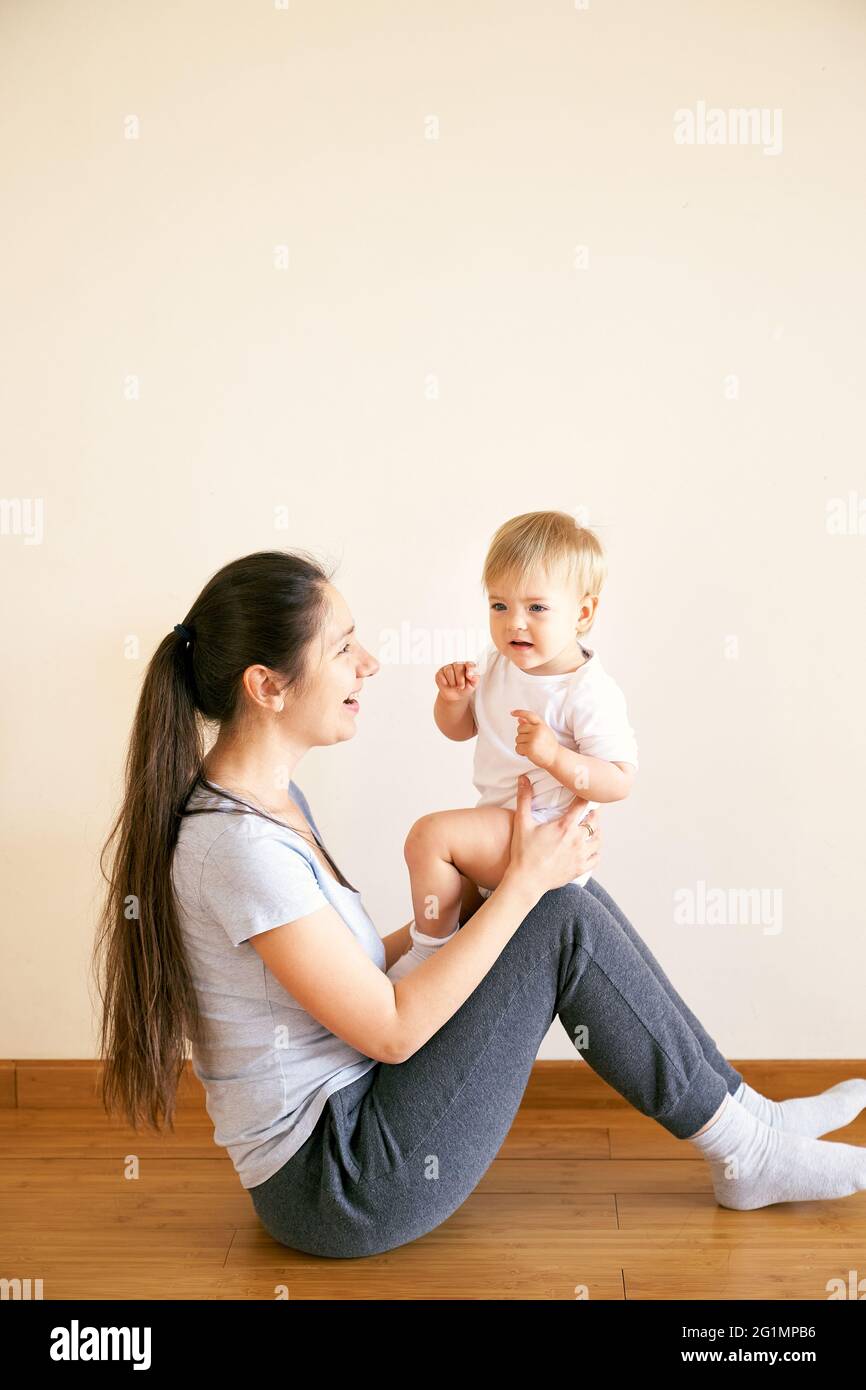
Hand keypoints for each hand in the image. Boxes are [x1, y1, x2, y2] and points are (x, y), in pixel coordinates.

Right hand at [435, 660, 477, 704]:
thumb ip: (475, 679)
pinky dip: (444, 682)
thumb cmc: (465, 688)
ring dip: (452, 681)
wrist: (455, 696)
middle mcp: (457, 665)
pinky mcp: (440, 673)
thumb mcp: (473, 685)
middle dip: (460, 679)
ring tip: (454, 686)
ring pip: (449, 670)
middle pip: (458, 667)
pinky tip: (447, 685)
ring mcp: (448, 668)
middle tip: (461, 687)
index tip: (469, 676)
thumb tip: (470, 674)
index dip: (469, 668)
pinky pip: (441, 675)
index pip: (469, 664)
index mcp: (467, 666)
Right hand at [505, 774, 600, 897]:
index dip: (585, 797)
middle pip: (594, 821)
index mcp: (565, 826)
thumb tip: (523, 778)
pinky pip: (596, 858)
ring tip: (590, 828)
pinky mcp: (580, 868)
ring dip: (596, 832)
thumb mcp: (522, 823)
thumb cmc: (523, 852)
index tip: (585, 793)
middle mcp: (577, 840)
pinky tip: (590, 848)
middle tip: (588, 811)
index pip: (582, 805)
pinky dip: (595, 851)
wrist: (526, 881)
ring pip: (598, 839)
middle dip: (592, 814)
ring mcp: (580, 855)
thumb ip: (524, 799)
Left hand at [511, 709, 558, 770]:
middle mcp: (537, 730)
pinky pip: (517, 748)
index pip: (529, 715)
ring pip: (517, 739)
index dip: (520, 712)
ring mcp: (533, 739)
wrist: (555, 758)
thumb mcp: (542, 732)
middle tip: (531, 742)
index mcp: (541, 725)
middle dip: (522, 736)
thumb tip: (519, 719)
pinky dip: (520, 752)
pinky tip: (528, 753)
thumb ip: (531, 725)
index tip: (512, 713)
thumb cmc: (548, 745)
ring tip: (532, 748)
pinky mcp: (529, 748)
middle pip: (519, 729)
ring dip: (521, 745)